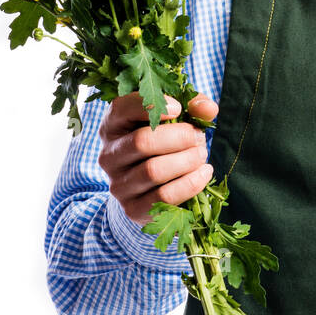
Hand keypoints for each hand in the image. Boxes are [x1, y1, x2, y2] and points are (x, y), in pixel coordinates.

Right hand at [98, 90, 218, 224]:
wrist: (149, 187)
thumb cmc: (164, 141)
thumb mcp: (174, 118)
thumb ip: (192, 106)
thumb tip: (208, 109)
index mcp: (112, 126)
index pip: (122, 108)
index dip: (152, 105)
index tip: (178, 108)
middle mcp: (108, 155)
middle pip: (142, 142)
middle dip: (179, 137)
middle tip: (198, 137)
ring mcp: (118, 185)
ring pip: (154, 171)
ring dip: (187, 160)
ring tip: (201, 154)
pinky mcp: (133, 209)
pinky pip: (164, 197)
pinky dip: (190, 183)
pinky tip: (204, 172)